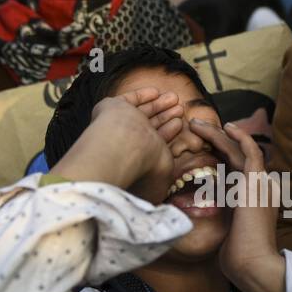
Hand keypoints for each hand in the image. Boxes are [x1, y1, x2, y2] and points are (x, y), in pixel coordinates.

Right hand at [50, 88, 184, 204]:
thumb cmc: (142, 168)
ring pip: (143, 112)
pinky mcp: (111, 108)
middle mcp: (129, 142)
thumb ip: (164, 184)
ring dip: (159, 105)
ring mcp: (119, 124)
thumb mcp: (160, 182)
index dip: (169, 133)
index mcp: (140, 157)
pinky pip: (129, 99)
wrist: (123, 148)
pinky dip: (142, 95)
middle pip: (151, 125)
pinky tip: (156, 92)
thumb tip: (166, 199)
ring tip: (175, 98)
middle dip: (166, 116)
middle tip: (179, 108)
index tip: (180, 124)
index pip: (156, 142)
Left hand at [192, 119, 284, 291]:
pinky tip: (224, 126)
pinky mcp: (257, 181)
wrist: (252, 263)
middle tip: (196, 127)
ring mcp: (262, 182)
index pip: (238, 169)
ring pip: (240, 149)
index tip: (203, 146)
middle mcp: (263, 186)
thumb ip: (224, 214)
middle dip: (217, 140)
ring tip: (195, 123)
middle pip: (238, 155)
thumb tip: (205, 205)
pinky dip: (239, 137)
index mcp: (257, 198)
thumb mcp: (229, 230)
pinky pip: (250, 150)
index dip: (221, 155)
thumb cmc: (239, 256)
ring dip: (218, 134)